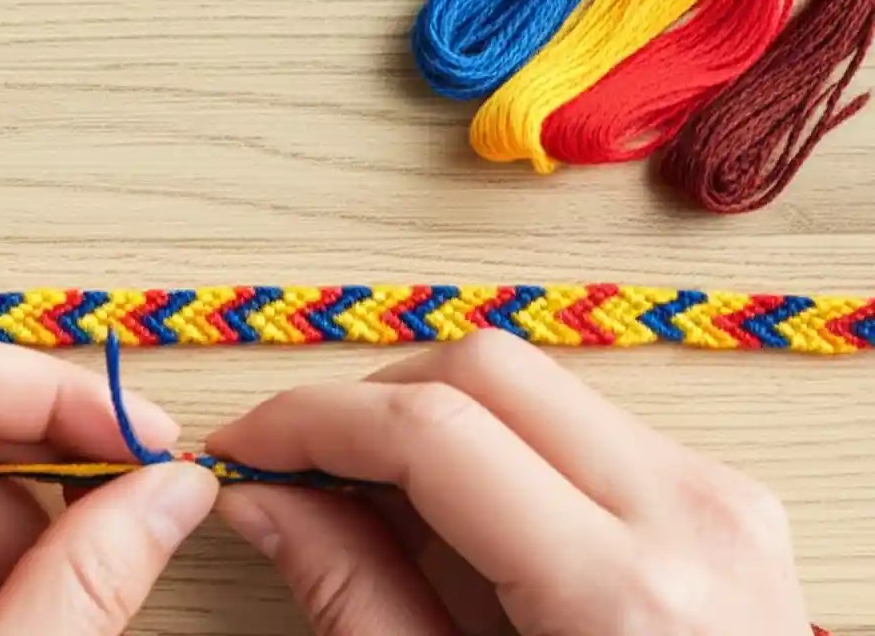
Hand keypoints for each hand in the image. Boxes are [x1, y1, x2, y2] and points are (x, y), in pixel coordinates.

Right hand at [208, 330, 814, 634]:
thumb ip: (354, 600)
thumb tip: (265, 500)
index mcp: (624, 596)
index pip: (437, 430)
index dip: (315, 421)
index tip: (248, 445)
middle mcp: (689, 515)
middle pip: (487, 369)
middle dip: (369, 401)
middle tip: (299, 466)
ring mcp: (718, 496)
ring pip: (532, 382)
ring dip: (429, 417)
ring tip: (370, 497)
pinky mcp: (721, 497)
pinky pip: (576, 422)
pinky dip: (493, 443)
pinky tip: (454, 512)